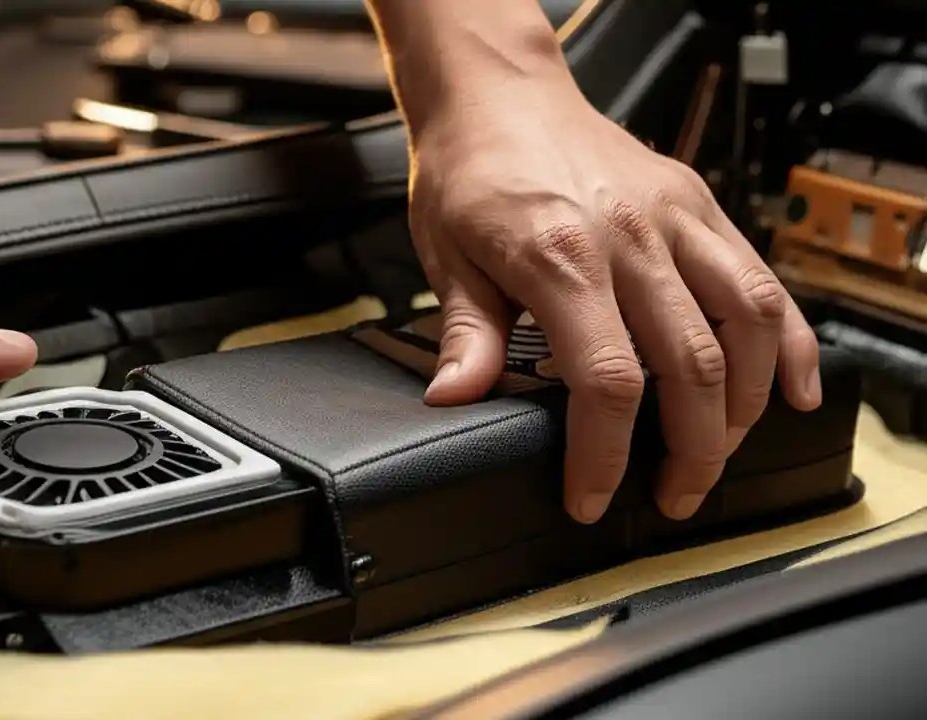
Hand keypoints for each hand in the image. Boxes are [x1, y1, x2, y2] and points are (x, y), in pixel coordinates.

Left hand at [408, 73, 820, 523]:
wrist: (500, 95)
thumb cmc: (472, 172)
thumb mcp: (447, 255)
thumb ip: (467, 333)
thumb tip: (455, 399)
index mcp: (562, 256)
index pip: (606, 381)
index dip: (605, 455)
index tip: (592, 498)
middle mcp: (631, 237)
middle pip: (691, 366)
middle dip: (691, 451)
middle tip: (672, 496)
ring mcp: (676, 219)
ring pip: (747, 324)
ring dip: (743, 407)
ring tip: (716, 455)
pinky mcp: (700, 206)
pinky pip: (763, 278)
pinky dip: (789, 340)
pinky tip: (792, 389)